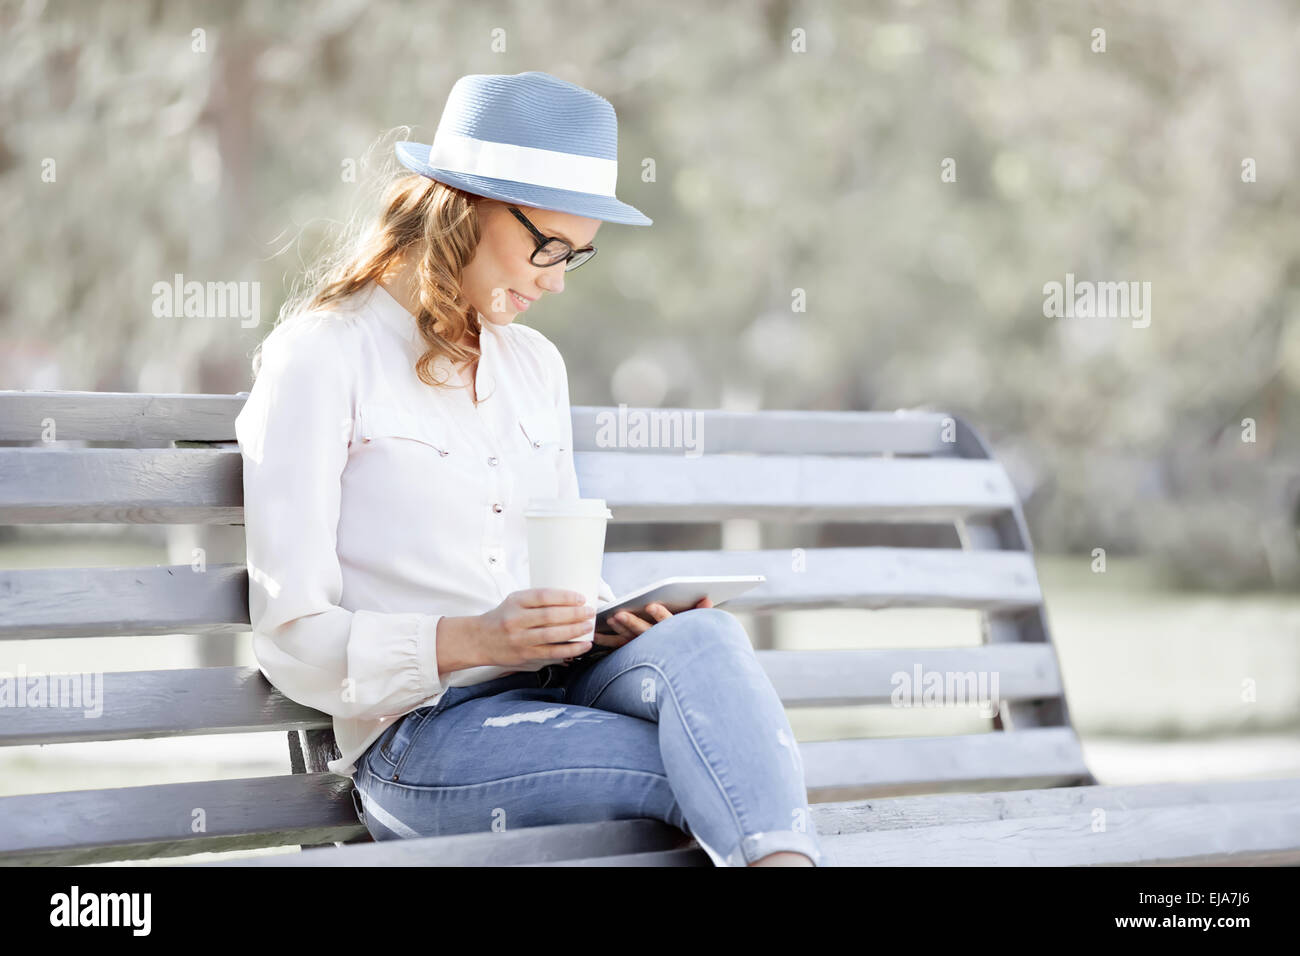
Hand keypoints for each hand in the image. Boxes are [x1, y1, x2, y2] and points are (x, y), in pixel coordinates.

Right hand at [475, 588, 596, 666]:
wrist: (479, 640)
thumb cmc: (502, 618)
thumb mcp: (515, 601)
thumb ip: (537, 601)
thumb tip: (571, 602)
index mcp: (515, 601)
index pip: (544, 596)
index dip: (565, 597)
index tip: (580, 598)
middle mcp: (516, 620)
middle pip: (550, 616)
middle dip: (574, 614)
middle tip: (589, 612)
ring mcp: (520, 639)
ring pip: (552, 635)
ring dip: (575, 631)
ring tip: (588, 626)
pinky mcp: (525, 655)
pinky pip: (551, 653)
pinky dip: (570, 649)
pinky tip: (583, 645)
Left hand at [594, 596, 713, 650]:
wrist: (682, 673)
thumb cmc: (688, 640)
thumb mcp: (696, 626)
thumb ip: (701, 612)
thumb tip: (706, 600)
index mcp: (673, 636)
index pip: (668, 625)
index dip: (661, 615)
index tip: (651, 606)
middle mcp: (657, 644)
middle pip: (645, 633)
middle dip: (632, 623)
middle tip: (619, 614)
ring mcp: (643, 649)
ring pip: (629, 640)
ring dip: (619, 631)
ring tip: (610, 619)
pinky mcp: (631, 651)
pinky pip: (617, 646)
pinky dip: (606, 640)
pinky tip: (596, 634)